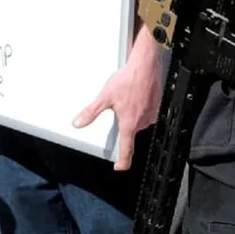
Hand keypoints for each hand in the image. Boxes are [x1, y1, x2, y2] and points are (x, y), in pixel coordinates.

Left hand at [73, 28, 162, 170]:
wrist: (145, 66)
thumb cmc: (128, 80)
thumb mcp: (105, 97)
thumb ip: (91, 112)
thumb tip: (78, 123)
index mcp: (129, 123)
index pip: (127, 149)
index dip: (123, 161)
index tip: (120, 167)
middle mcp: (142, 123)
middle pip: (130, 132)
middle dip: (123, 123)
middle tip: (119, 108)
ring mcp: (151, 115)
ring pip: (138, 122)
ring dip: (131, 115)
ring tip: (126, 99)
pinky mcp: (156, 107)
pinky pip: (145, 114)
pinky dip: (139, 108)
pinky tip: (134, 96)